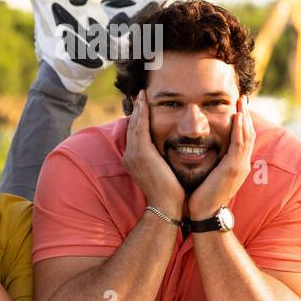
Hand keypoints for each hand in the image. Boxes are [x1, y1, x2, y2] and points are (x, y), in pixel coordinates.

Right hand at [122, 90, 184, 217]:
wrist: (166, 205)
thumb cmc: (170, 192)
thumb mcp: (162, 172)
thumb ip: (160, 160)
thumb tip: (167, 153)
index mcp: (134, 159)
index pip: (135, 134)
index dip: (138, 119)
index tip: (142, 106)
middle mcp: (130, 155)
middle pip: (132, 127)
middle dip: (136, 110)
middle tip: (139, 95)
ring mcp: (134, 154)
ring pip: (135, 124)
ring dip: (138, 108)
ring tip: (142, 95)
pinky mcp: (141, 153)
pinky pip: (140, 127)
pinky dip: (142, 114)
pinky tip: (145, 103)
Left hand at [187, 95, 253, 220]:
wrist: (203, 213)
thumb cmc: (200, 195)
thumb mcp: (207, 174)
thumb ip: (207, 161)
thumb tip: (194, 150)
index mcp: (234, 164)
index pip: (240, 138)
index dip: (239, 122)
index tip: (236, 107)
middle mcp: (240, 163)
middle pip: (247, 133)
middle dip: (245, 115)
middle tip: (242, 98)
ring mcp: (239, 165)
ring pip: (246, 136)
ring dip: (245, 117)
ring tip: (242, 102)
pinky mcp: (233, 168)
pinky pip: (240, 144)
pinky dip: (240, 129)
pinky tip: (238, 117)